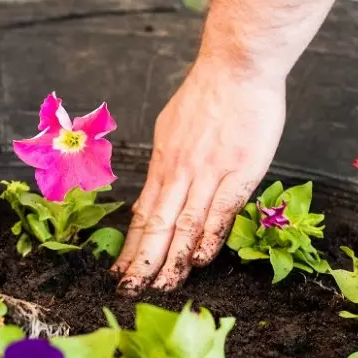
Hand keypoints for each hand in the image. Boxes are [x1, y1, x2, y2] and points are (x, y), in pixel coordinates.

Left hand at [111, 60, 284, 294]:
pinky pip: (221, 211)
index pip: (143, 213)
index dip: (131, 245)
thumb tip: (152, 196)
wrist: (235, 66)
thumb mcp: (171, 128)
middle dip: (141, 262)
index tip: (119, 270)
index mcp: (164, 163)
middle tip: (128, 291)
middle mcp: (179, 171)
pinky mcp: (239, 171)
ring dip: (170, 259)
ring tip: (159, 287)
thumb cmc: (207, 96)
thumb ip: (165, 165)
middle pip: (157, 225)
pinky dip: (209, 238)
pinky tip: (199, 261)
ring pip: (185, 224)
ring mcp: (208, 172)